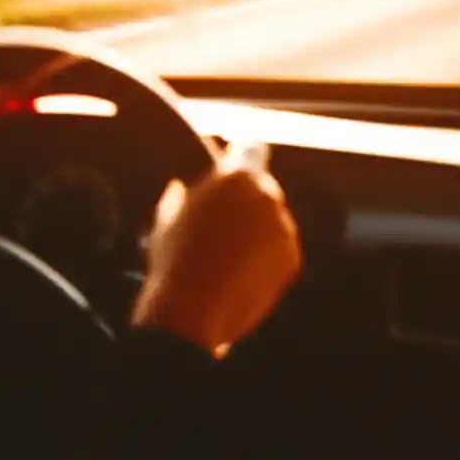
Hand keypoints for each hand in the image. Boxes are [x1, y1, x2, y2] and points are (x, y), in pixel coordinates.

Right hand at [132, 144, 301, 355]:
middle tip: (223, 226)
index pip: (251, 149)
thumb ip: (182, 195)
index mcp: (236, 177)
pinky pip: (281, 250)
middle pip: (263, 189)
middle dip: (248, 202)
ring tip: (227, 257)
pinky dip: (267, 258)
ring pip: (273, 221)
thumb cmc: (174, 261)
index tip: (243, 155)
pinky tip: (240, 273)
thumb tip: (180, 187)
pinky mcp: (293, 257)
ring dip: (258, 231)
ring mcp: (284, 227)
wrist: (192, 311)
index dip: (245, 153)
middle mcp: (268, 195)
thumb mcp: (167, 217)